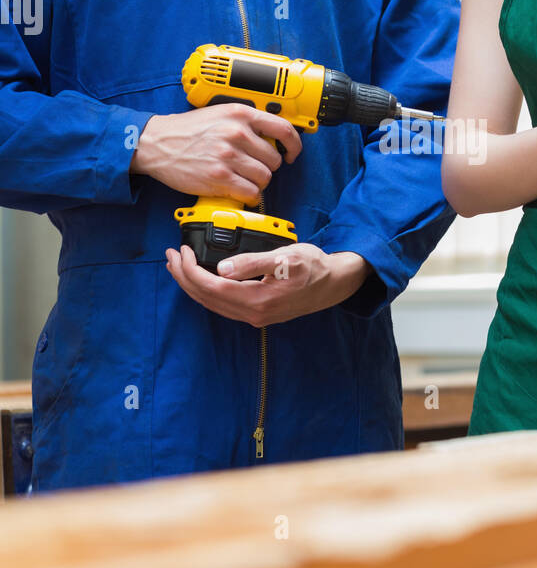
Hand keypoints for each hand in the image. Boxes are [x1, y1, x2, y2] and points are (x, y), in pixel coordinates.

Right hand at [132, 105, 302, 202]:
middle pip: (274, 159)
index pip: (284, 128)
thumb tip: (272, 136)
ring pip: (264, 178)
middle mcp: (236, 133)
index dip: (294, 145)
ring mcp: (228, 155)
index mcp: (240, 114)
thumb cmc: (188, 130)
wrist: (157, 143)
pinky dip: (248, 196)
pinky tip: (238, 190)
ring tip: (243, 180)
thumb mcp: (220, 114)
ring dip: (257, 183)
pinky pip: (250, 192)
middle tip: (253, 168)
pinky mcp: (219, 177)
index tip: (292, 154)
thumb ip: (246, 122)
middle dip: (267, 167)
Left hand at [165, 243, 371, 324]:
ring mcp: (255, 315)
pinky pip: (222, 304)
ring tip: (178, 267)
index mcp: (257, 299)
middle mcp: (253, 313)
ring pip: (212, 303)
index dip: (190, 270)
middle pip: (206, 298)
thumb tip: (222, 268)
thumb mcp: (286, 258)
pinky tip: (202, 279)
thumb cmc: (314, 267)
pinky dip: (206, 291)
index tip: (181, 251)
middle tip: (170, 256)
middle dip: (183, 277)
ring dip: (191, 285)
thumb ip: (253, 263)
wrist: (335, 284)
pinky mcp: (258, 312)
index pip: (211, 287)